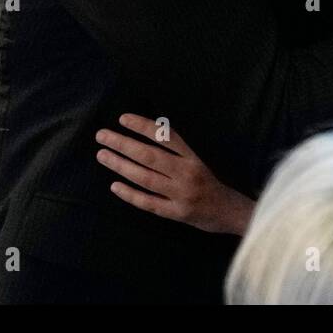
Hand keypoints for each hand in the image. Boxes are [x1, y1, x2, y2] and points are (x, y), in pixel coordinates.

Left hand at [94, 114, 254, 235]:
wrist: (230, 212)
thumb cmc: (208, 182)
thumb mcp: (197, 160)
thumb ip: (175, 149)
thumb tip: (145, 131)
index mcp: (193, 157)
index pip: (166, 136)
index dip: (144, 126)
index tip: (123, 118)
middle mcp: (187, 173)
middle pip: (150, 156)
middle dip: (123, 144)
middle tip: (102, 135)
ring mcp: (181, 195)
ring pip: (146, 178)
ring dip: (121, 166)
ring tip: (102, 155)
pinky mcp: (177, 214)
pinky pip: (149, 203)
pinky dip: (131, 194)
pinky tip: (114, 186)